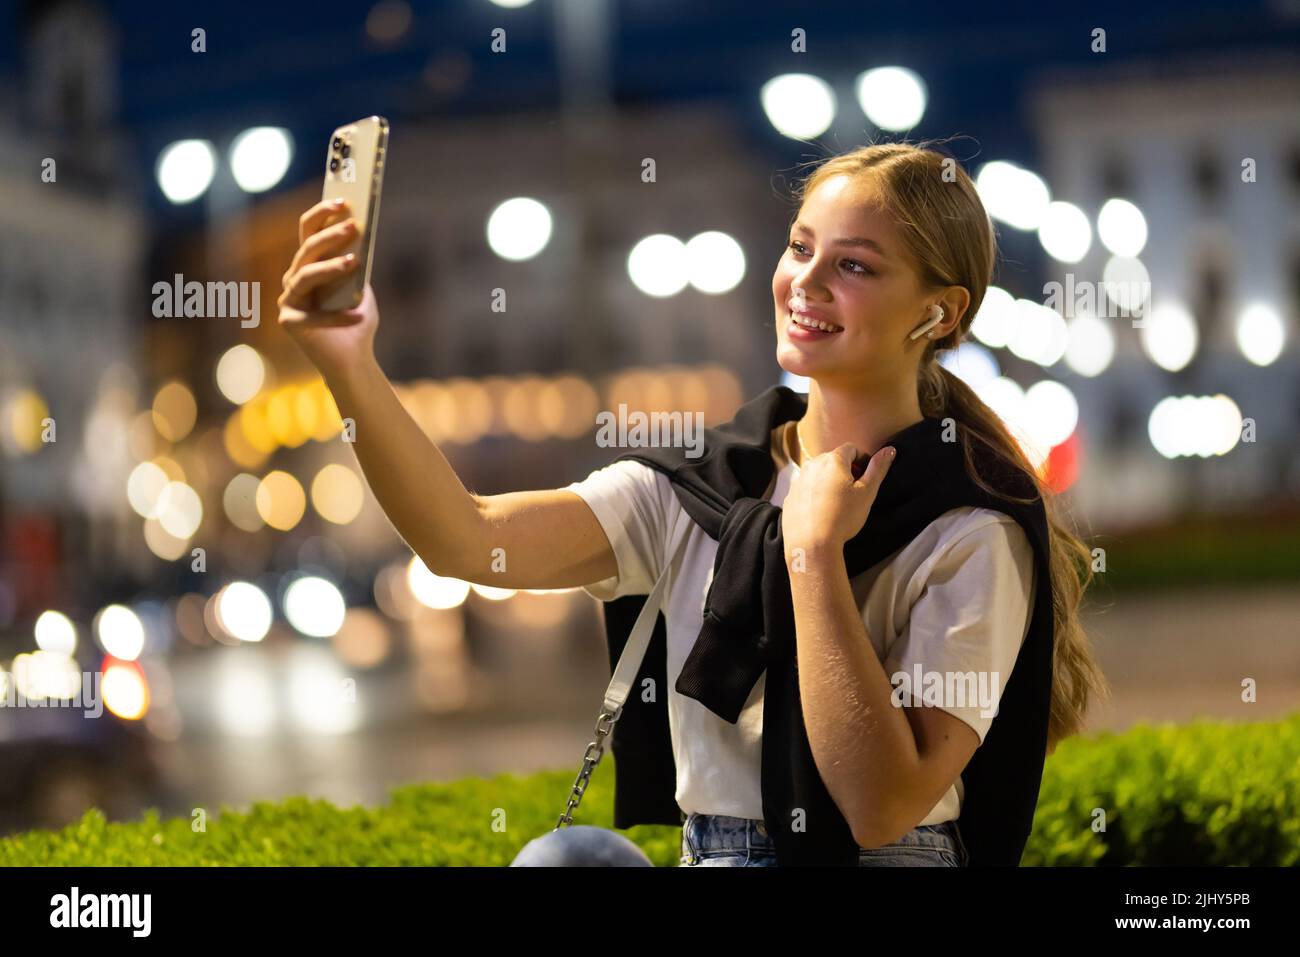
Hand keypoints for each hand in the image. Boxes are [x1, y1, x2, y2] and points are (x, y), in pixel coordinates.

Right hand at [277, 199, 379, 378]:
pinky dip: (339, 315)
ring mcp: (288, 300)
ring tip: (354, 262)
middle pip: (306, 250)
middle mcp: (294, 279)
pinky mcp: (289, 321)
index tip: (344, 200)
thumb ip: (357, 265)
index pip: (309, 232)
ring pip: (305, 274)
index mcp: (309, 266)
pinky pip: (314, 311)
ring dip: (330, 266)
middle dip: (329, 235)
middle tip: (352, 226)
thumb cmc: (358, 322)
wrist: (354, 360)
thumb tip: (359, 237)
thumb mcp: (362, 288)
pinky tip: (358, 316)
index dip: (322, 214)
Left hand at [781, 442, 895, 555]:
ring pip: (818, 474)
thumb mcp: (867, 492)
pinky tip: (822, 512)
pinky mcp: (789, 497)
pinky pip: (805, 489)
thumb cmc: (843, 518)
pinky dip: (814, 495)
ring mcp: (798, 481)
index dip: (862, 460)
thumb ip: (878, 469)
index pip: (851, 449)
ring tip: (837, 503)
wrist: (812, 545)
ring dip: (829, 482)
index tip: (866, 477)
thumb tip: (889, 450)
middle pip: (832, 460)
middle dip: (845, 470)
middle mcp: (812, 465)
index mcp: (832, 460)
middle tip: (854, 492)